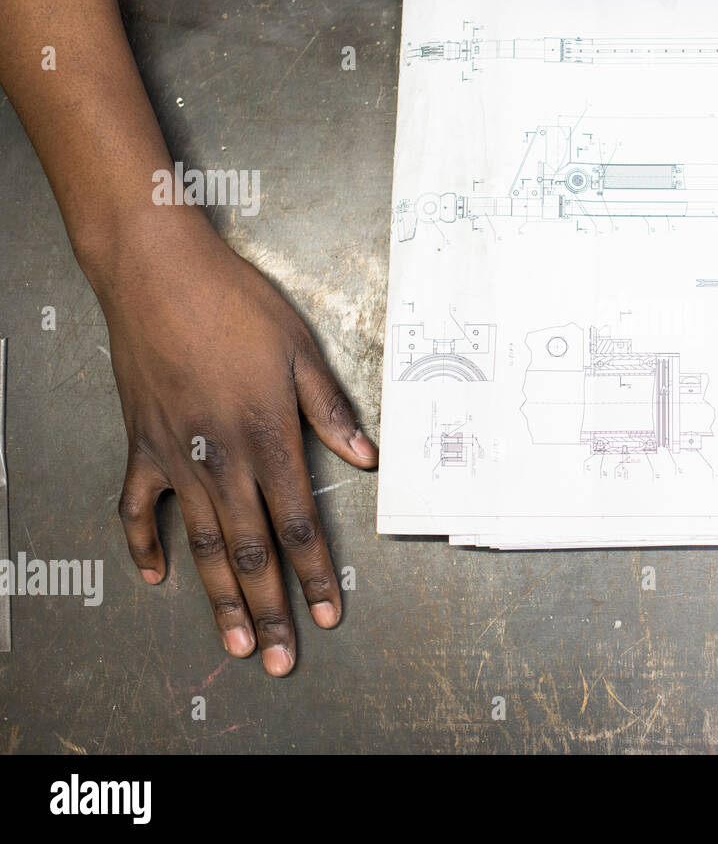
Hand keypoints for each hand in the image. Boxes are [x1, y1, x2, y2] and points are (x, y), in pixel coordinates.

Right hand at [97, 209, 376, 674]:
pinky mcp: (141, 445)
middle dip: (270, 609)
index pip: (299, 524)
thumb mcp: (301, 351)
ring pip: (200, 543)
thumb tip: (367, 457)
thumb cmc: (236, 305)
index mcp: (269, 437)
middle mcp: (222, 459)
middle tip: (279, 657)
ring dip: (218, 598)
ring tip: (234, 641)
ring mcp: (176, 457)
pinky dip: (143, 543)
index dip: (316, 574)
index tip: (328, 614)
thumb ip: (331, 411)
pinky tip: (155, 576)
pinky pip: (137, 507)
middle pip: (250, 551)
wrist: (157, 273)